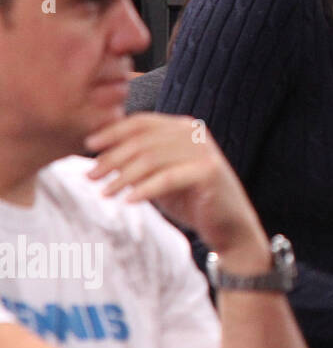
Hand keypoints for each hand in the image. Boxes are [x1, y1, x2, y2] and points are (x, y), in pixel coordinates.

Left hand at [85, 114, 266, 261]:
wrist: (228, 225)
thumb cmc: (192, 200)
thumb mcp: (161, 175)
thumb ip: (140, 162)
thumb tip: (100, 154)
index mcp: (184, 127)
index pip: (143, 122)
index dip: (113, 132)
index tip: (89, 146)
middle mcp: (196, 134)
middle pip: (143, 140)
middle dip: (112, 158)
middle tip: (90, 176)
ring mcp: (204, 151)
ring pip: (152, 159)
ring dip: (123, 177)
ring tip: (105, 192)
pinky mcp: (209, 172)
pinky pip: (167, 178)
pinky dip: (144, 189)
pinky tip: (128, 201)